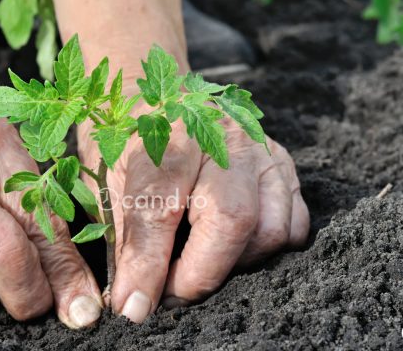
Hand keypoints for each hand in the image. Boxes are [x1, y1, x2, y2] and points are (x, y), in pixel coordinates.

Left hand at [77, 103, 309, 322]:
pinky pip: (294, 222)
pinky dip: (266, 248)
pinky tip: (233, 246)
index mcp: (165, 133)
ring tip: (200, 263)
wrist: (159, 97)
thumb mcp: (108, 180)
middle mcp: (221, 135)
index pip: (159, 208)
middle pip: (232, 218)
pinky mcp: (283, 162)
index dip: (147, 266)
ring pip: (270, 227)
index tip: (135, 306)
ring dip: (235, 263)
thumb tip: (133, 303)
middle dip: (201, 273)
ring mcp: (259, 148)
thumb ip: (125, 239)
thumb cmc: (128, 141)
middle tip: (170, 291)